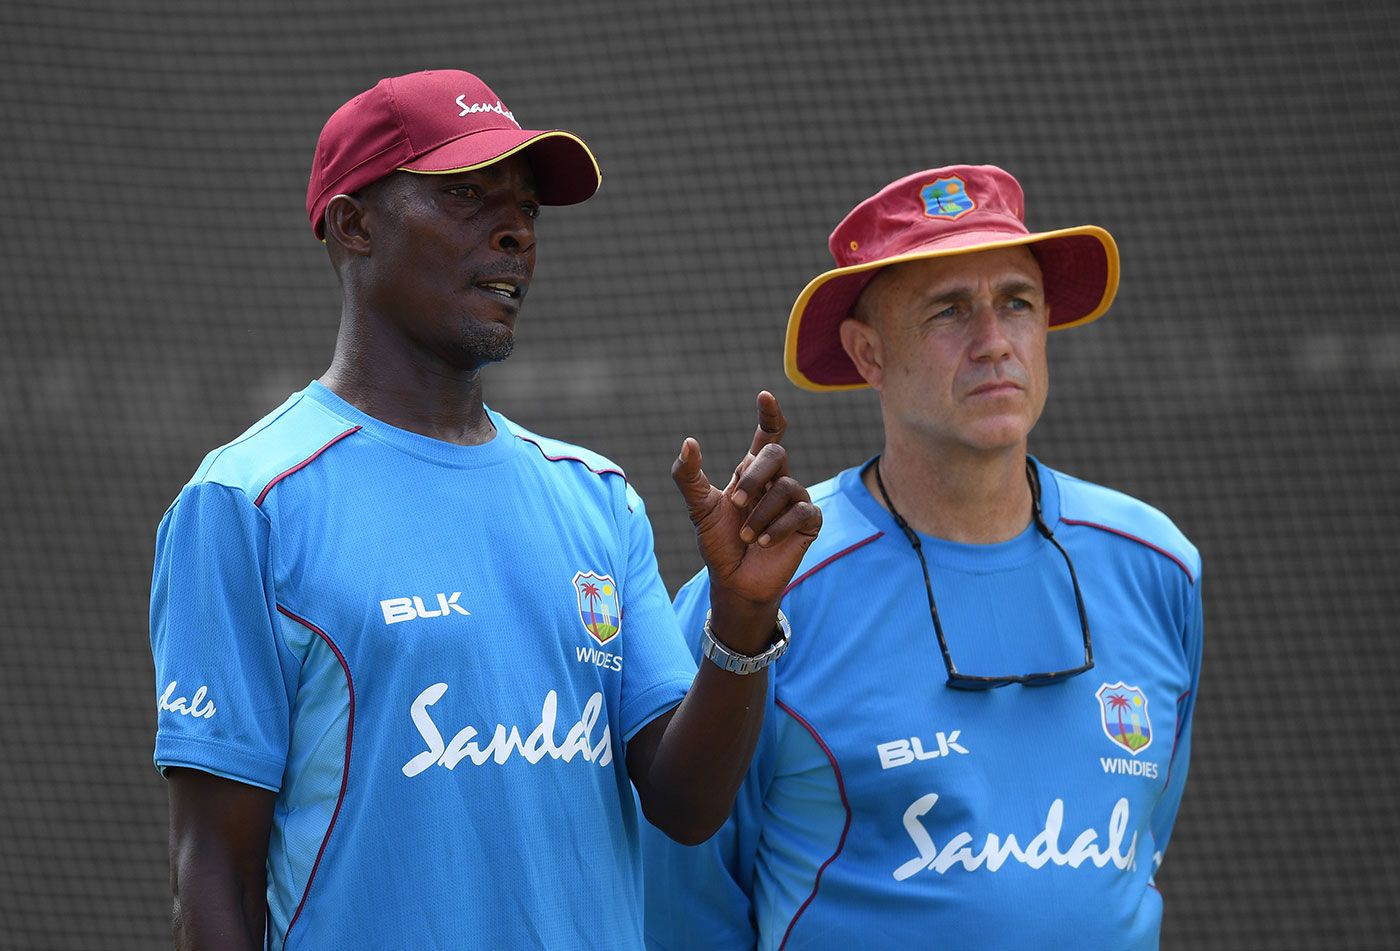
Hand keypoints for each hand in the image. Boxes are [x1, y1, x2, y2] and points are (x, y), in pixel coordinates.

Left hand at [672, 392, 821, 646]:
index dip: (770, 414)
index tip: (764, 395)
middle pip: (777, 454)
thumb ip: (688, 476)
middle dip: (755, 476)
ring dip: (760, 514)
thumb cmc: (717, 543)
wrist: (734, 581)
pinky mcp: (809, 523)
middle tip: (736, 502)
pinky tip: (762, 541)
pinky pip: (802, 511)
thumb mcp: (698, 508)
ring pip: (787, 486)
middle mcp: (777, 481)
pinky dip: (778, 526)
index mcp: (753, 472)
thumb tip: (689, 441)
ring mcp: (796, 501)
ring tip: (745, 536)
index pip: (769, 434)